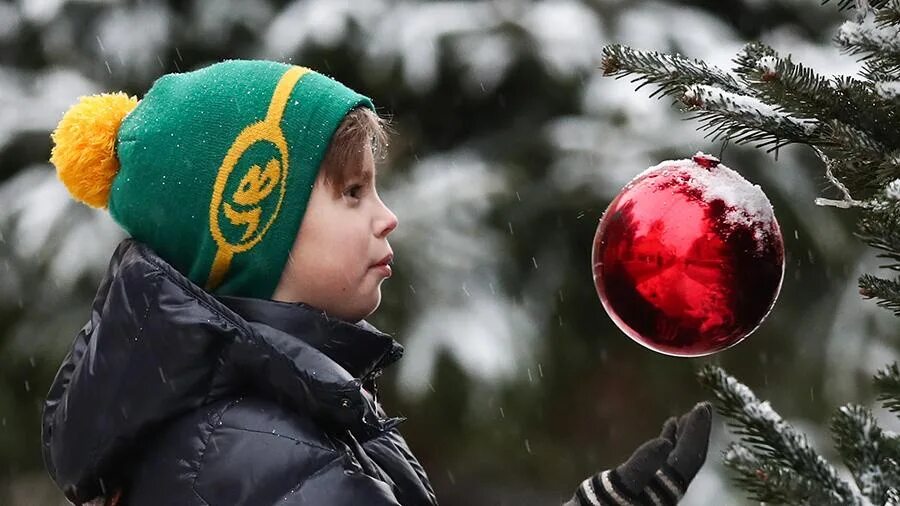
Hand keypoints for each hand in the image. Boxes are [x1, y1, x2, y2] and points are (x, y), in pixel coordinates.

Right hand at [565, 402, 711, 505]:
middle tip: (705, 406)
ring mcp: (659, 486)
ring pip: (679, 457)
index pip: (688, 457)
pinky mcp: (647, 483)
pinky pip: (666, 459)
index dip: (696, 432)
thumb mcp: (621, 485)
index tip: (701, 407)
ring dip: (686, 434)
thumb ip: (641, 466)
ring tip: (691, 413)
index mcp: (666, 490)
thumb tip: (664, 443)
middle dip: (697, 431)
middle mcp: (667, 489)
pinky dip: (669, 439)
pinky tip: (670, 425)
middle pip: (689, 458)